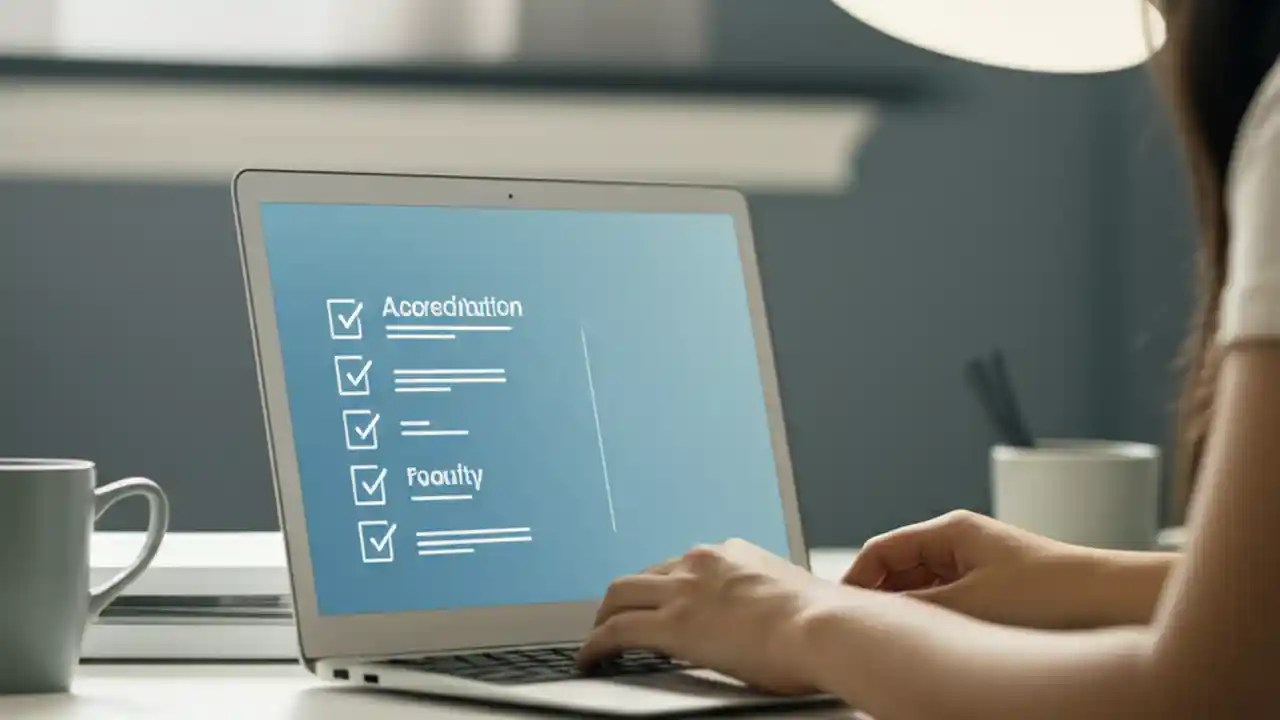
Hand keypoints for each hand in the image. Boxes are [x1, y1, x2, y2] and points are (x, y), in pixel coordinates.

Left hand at [577, 539, 838, 693]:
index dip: (667, 587)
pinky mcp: (671, 624)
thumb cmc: (824, 622)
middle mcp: (703, 563)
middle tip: (618, 618)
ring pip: (621, 594)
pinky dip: (596, 644)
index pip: (684, 566)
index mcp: (733, 555)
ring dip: (605, 617)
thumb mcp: (792, 597)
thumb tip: (774, 622)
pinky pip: (617, 630)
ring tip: (597, 638)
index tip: (664, 603)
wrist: (825, 627)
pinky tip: (590, 658)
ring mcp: (684, 590)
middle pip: (645, 574)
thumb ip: (769, 602)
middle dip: (628, 597)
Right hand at [844, 510, 1091, 627]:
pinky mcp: (992, 590)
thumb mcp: (970, 604)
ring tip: (897, 644)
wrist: (1112, 602)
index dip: (856, 582)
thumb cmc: (1050, 593)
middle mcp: (960, 543)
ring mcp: (976, 566)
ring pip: (922, 590)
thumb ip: (915, 610)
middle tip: (864, 635)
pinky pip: (946, 604)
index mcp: (950, 531)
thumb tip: (872, 619)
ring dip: (908, 614)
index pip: (881, 551)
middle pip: (898, 570)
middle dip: (879, 601)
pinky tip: (932, 646)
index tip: (840, 614)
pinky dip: (933, 622)